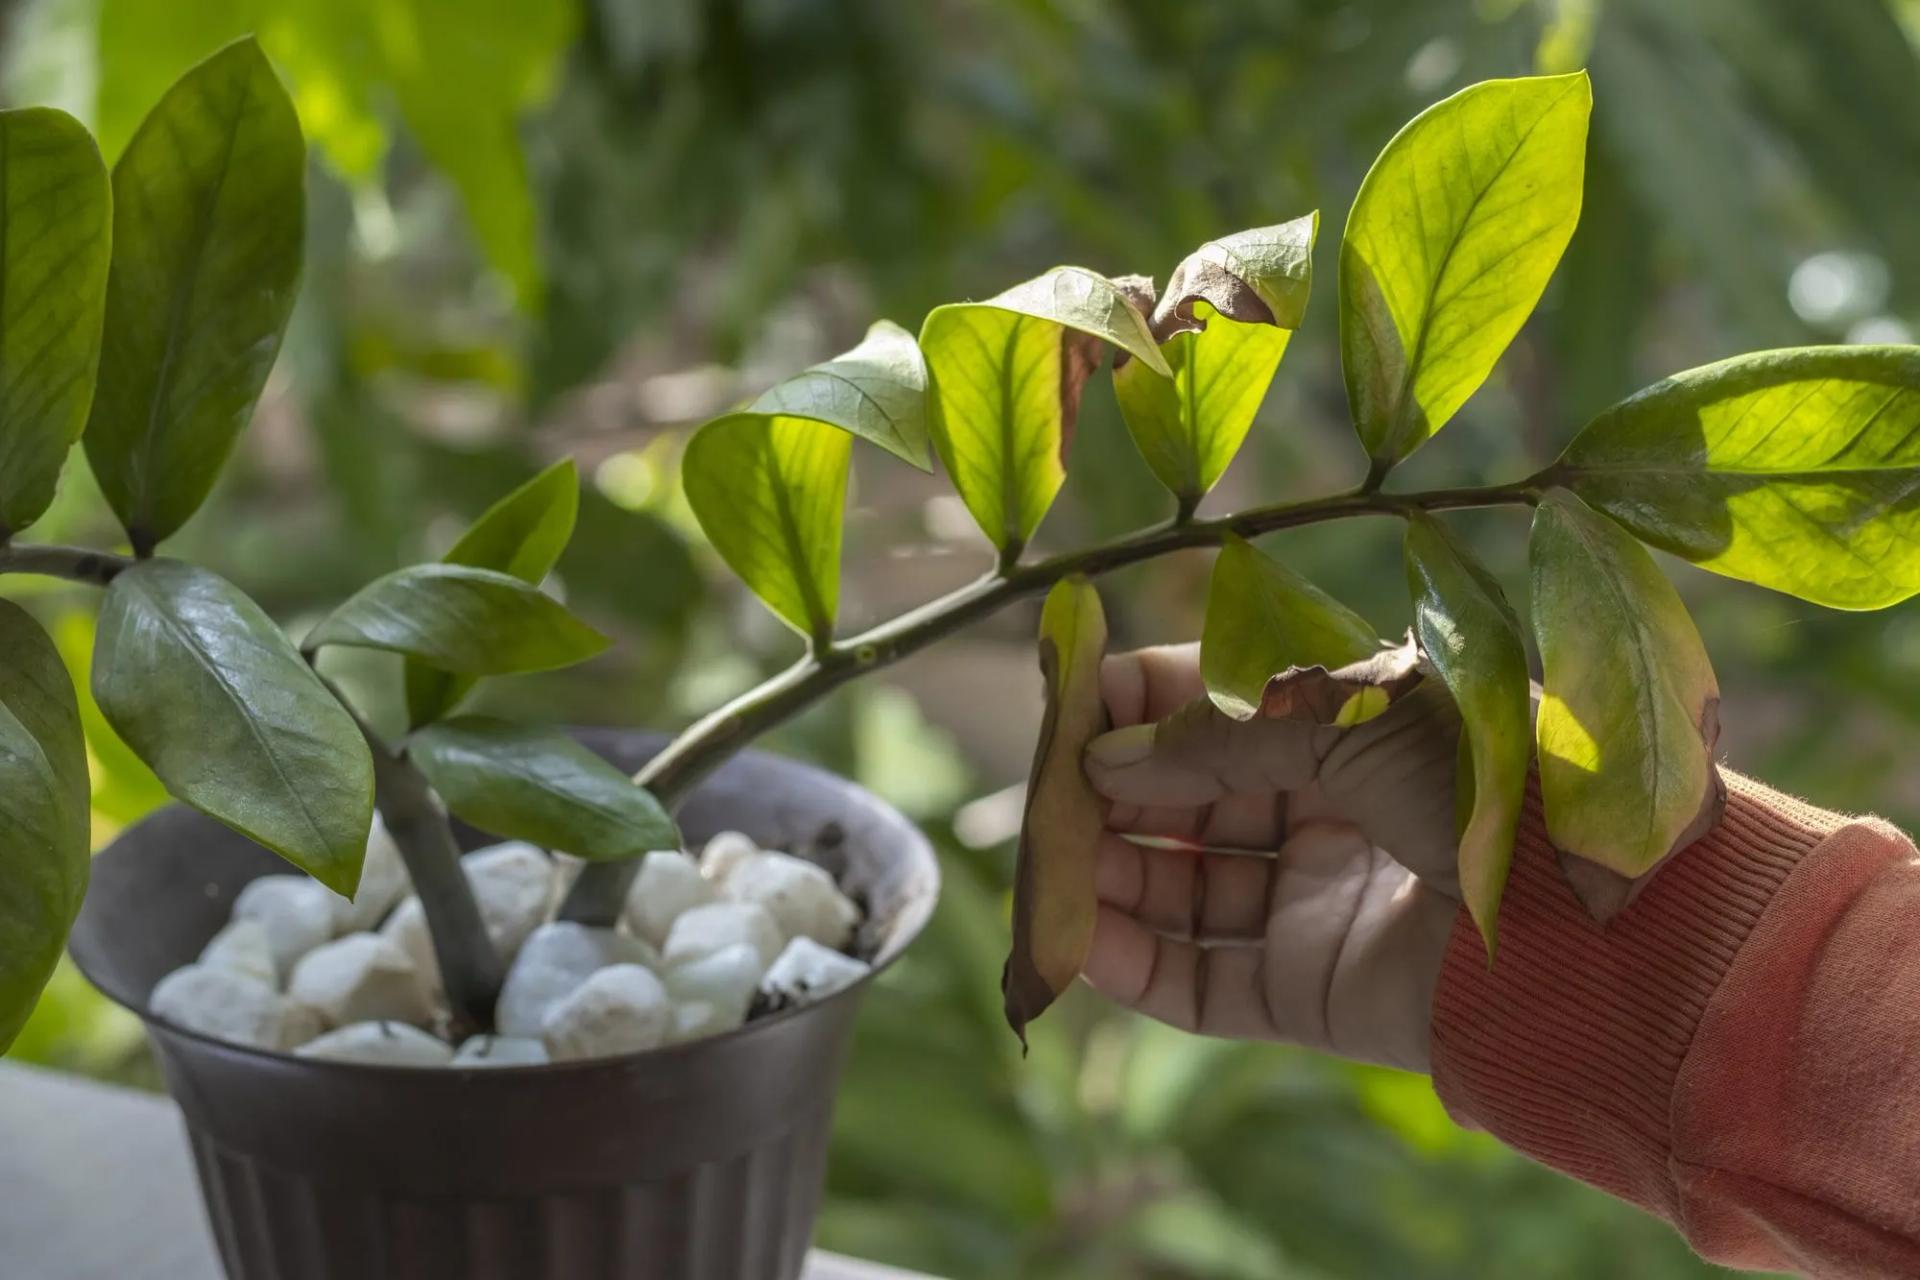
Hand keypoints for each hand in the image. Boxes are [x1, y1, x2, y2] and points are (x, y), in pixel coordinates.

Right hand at [1077, 643, 1465, 1071]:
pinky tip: (1079, 943)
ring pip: (1179, 891)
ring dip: (1108, 879)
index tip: (1065, 698)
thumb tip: (1103, 758)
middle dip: (1109, 795)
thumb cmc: (1483, 782)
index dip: (1138, 702)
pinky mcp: (1307, 992)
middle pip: (1183, 802)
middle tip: (1042, 794)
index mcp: (1345, 728)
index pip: (1214, 707)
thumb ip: (1218, 741)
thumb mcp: (1345, 722)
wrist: (1588, 923)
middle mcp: (1325, 811)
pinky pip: (1200, 979)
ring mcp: (1312, 904)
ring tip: (1049, 870)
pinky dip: (1135, 965)